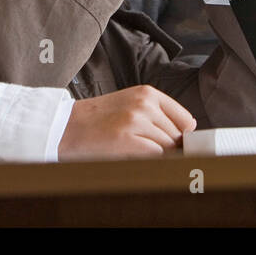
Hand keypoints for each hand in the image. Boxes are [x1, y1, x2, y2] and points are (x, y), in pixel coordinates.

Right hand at [58, 85, 196, 158]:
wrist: (68, 126)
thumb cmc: (100, 119)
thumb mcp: (130, 104)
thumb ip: (157, 115)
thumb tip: (187, 138)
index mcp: (148, 92)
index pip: (185, 119)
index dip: (182, 137)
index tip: (175, 146)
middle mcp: (144, 103)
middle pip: (177, 136)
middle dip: (169, 148)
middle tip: (148, 151)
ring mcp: (136, 120)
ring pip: (167, 147)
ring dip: (157, 156)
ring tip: (136, 152)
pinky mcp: (127, 138)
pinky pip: (155, 155)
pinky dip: (150, 161)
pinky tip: (134, 157)